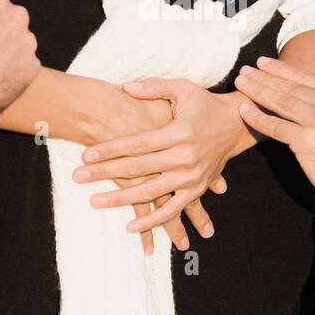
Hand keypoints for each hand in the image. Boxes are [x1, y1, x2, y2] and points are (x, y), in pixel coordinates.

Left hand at [74, 78, 247, 243]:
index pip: (137, 143)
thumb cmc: (206, 104)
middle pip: (138, 168)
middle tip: (78, 177)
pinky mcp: (197, 190)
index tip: (86, 154)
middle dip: (105, 173)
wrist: (237, 125)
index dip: (110, 149)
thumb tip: (126, 87)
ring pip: (151, 192)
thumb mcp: (183, 88)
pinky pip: (173, 210)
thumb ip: (154, 87)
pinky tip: (129, 227)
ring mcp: (192, 177)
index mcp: (180, 132)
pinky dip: (152, 221)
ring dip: (121, 199)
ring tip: (95, 201)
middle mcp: (186, 157)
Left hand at [234, 56, 314, 226]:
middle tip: (245, 70)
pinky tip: (243, 110)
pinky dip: (257, 117)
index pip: (307, 77)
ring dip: (256, 91)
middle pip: (289, 87)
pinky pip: (275, 126)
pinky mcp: (305, 142)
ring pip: (280, 102)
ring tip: (240, 83)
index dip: (282, 69)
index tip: (265, 63)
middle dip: (263, 77)